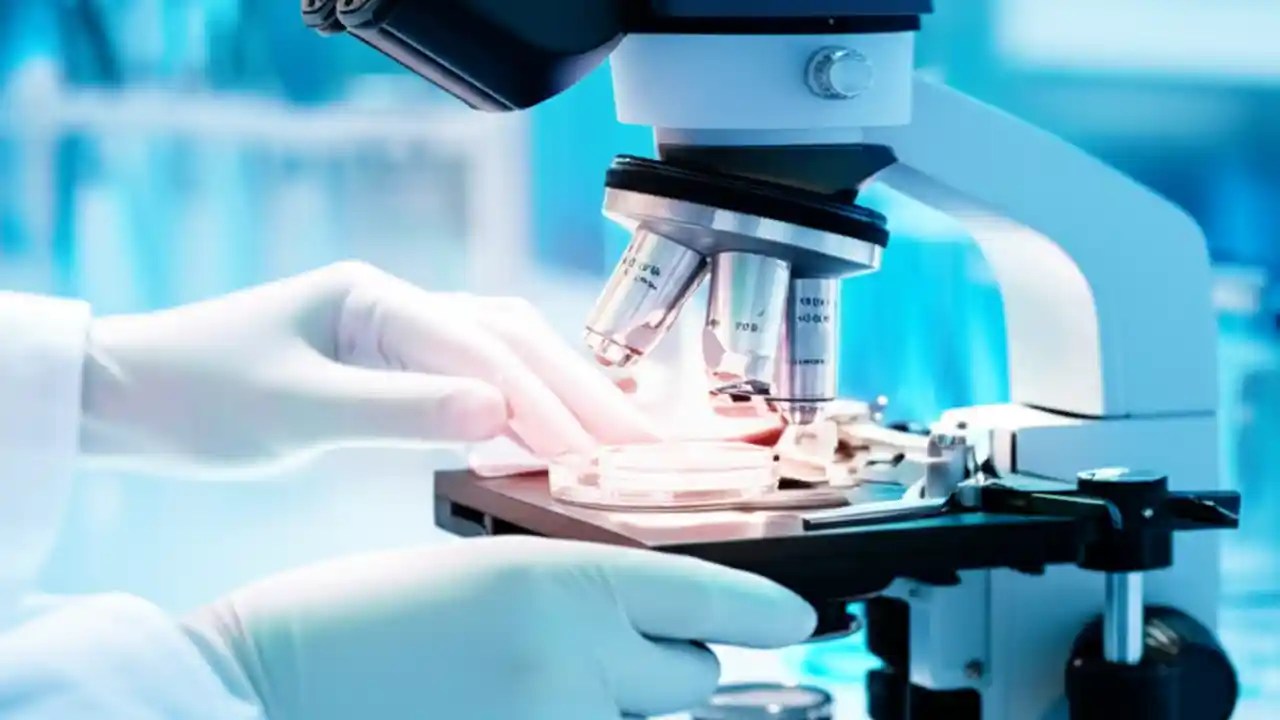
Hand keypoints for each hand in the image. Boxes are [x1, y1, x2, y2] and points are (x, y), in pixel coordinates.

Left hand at [79, 261, 656, 471]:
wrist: (133, 395)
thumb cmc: (199, 392)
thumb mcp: (291, 408)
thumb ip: (395, 410)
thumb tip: (497, 411)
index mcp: (374, 299)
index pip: (481, 348)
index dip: (541, 403)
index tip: (592, 455)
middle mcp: (397, 306)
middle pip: (513, 340)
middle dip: (582, 392)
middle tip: (646, 445)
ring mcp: (399, 335)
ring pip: (506, 356)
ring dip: (564, 397)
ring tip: (623, 442)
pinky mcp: (394, 369)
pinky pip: (477, 382)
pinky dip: (523, 409)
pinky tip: (553, 439)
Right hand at [182, 537, 816, 719]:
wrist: (271, 679)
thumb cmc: (361, 617)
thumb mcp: (482, 576)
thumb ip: (577, 599)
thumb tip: (644, 630)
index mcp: (560, 579)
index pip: (708, 591)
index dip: (762, 606)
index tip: (797, 617)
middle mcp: (576, 658)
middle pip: (695, 674)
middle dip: (667, 664)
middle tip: (601, 654)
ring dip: (623, 708)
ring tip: (535, 687)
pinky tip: (519, 708)